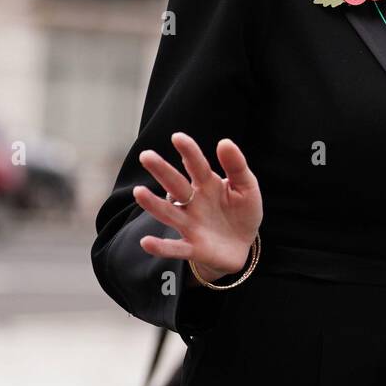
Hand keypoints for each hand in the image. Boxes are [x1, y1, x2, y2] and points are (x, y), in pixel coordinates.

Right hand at [132, 132, 262, 279]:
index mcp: (207, 185)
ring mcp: (191, 225)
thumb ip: (237, 166)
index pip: (197, 166)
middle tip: (146, 156)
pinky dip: (161, 247)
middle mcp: (194, 203)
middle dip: (162, 171)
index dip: (189, 152)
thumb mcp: (246, 187)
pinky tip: (146, 242)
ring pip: (169, 214)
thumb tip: (224, 141)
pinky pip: (175, 248)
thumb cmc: (241, 212)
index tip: (177, 137)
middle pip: (176, 185)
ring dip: (153, 204)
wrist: (242, 246)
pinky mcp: (193, 248)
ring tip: (139, 192)